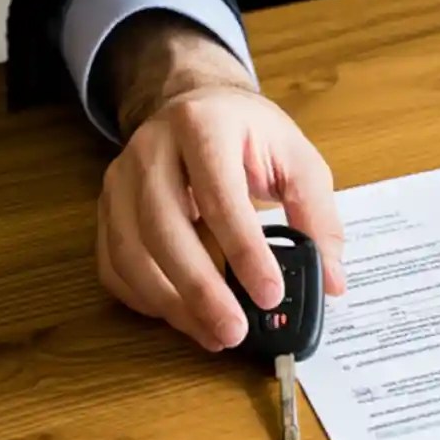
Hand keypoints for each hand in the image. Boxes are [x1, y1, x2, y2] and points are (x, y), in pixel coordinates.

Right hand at [96, 13, 344, 351]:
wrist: (197, 104)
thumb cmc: (250, 135)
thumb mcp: (297, 161)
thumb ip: (318, 219)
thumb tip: (331, 280)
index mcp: (204, 125)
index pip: (220, 195)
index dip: (244, 250)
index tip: (270, 294)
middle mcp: (152, 149)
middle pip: (163, 227)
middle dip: (200, 289)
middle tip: (234, 330)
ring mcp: (121, 179)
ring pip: (131, 251)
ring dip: (172, 303)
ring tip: (214, 335)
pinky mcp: (108, 207)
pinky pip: (114, 264)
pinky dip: (145, 299)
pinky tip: (181, 317)